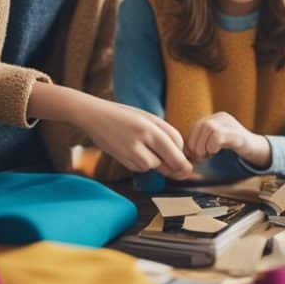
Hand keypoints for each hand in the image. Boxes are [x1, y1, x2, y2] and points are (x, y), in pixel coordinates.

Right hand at [72, 94, 192, 179]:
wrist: (95, 116)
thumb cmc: (126, 115)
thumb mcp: (150, 118)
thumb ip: (168, 135)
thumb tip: (183, 158)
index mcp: (150, 128)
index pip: (177, 148)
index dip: (184, 157)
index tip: (189, 163)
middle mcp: (140, 142)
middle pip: (168, 162)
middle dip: (176, 166)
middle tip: (181, 168)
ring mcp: (129, 154)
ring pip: (154, 166)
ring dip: (157, 162)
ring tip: (149, 148)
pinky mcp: (123, 161)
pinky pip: (142, 168)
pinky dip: (145, 163)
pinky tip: (137, 151)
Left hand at [186, 112, 270, 167]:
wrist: (258, 152)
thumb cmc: (234, 151)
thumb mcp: (215, 143)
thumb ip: (201, 143)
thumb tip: (183, 153)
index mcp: (215, 118)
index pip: (195, 126)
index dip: (191, 142)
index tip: (195, 155)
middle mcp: (222, 117)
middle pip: (200, 126)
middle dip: (196, 145)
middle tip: (202, 157)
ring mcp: (230, 123)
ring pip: (207, 128)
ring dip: (203, 147)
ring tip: (209, 155)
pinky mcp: (237, 134)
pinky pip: (217, 136)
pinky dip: (212, 147)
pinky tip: (216, 152)